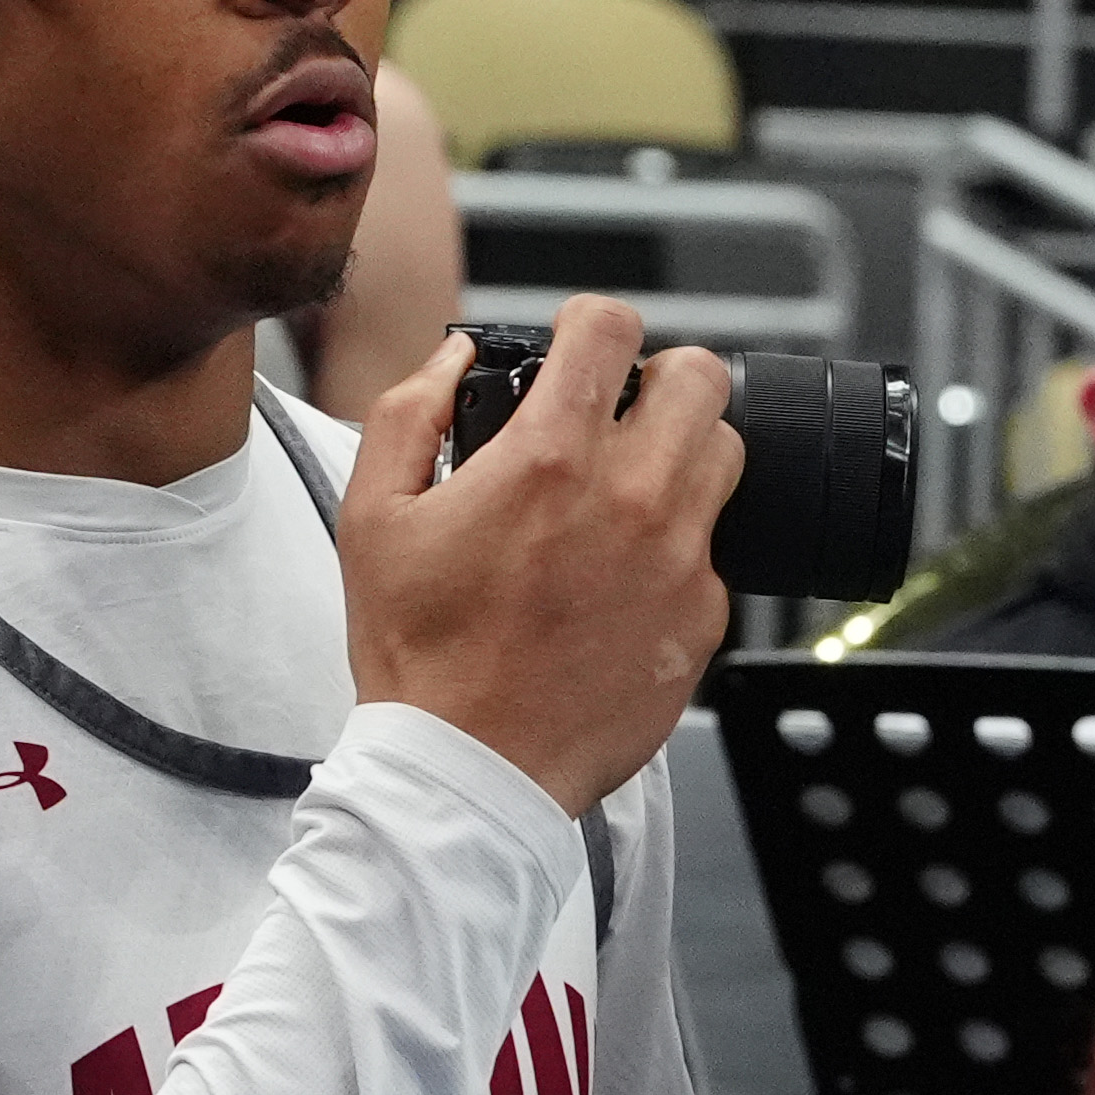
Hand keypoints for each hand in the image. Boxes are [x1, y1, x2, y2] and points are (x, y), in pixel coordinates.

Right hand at [342, 296, 741, 813]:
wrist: (469, 771)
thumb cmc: (417, 653)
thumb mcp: (371, 516)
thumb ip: (411, 412)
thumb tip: (455, 357)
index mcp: (549, 461)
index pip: (612, 327)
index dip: (590, 323)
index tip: (578, 346)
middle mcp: (631, 500)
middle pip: (702, 378)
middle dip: (658, 380)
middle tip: (618, 413)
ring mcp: (679, 562)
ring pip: (724, 456)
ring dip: (679, 455)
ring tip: (623, 493)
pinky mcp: (702, 620)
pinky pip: (711, 550)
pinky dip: (673, 549)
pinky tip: (617, 582)